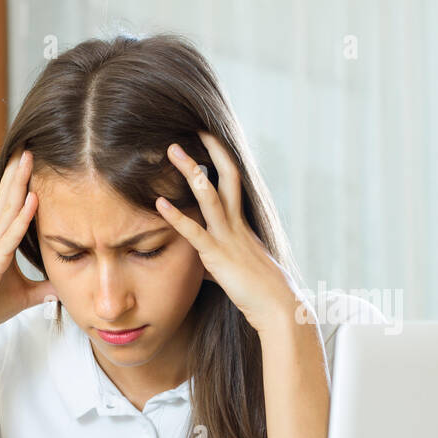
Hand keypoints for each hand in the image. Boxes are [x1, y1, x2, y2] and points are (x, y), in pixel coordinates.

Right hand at [0, 150, 57, 343]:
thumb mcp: (22, 297)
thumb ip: (42, 290)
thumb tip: (62, 288)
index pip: (11, 207)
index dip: (20, 184)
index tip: (30, 162)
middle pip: (8, 198)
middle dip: (18, 172)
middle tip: (28, 145)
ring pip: (8, 208)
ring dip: (20, 182)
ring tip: (28, 157)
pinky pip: (11, 235)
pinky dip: (23, 216)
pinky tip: (34, 198)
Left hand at [155, 133, 303, 334]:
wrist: (278, 308)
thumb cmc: (259, 293)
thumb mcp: (235, 271)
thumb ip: (215, 262)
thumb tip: (202, 265)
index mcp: (242, 224)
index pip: (232, 183)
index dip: (221, 160)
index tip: (207, 141)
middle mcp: (237, 224)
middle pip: (226, 176)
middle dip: (210, 151)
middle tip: (193, 129)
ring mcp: (228, 237)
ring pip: (209, 195)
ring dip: (190, 170)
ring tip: (172, 151)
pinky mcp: (218, 256)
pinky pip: (195, 232)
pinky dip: (176, 216)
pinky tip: (159, 203)